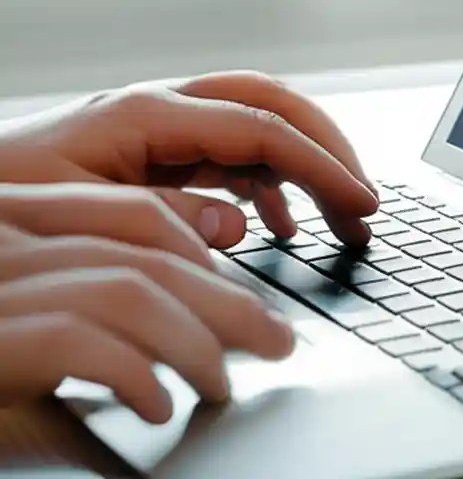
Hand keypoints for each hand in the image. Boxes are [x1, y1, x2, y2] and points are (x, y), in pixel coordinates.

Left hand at [0, 72, 379, 253]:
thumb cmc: (5, 202)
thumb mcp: (81, 213)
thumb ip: (163, 216)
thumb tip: (240, 222)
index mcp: (146, 114)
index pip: (263, 129)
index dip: (322, 165)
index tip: (362, 202)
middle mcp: (161, 110)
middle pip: (275, 106)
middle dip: (329, 149)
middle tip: (366, 202)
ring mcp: (161, 129)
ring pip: (261, 129)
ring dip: (307, 169)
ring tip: (341, 220)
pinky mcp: (157, 153)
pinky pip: (234, 159)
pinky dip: (270, 188)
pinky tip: (283, 227)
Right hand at [0, 220, 293, 423]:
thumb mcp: (27, 312)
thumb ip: (98, 287)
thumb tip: (205, 289)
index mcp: (19, 215)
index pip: (138, 212)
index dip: (207, 253)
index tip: (248, 296)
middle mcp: (6, 234)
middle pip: (150, 253)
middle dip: (229, 302)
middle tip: (277, 340)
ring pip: (132, 290)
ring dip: (195, 344)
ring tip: (220, 385)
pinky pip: (81, 342)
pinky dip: (135, 375)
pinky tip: (158, 408)